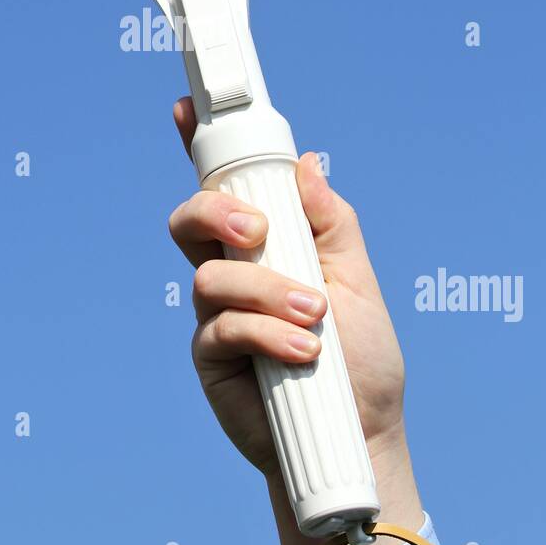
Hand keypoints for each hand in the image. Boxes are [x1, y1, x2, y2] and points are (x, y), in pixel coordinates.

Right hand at [168, 97, 421, 544]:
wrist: (360, 435)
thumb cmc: (362, 357)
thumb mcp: (357, 278)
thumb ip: (330, 222)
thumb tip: (308, 161)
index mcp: (266, 243)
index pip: (225, 186)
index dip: (198, 146)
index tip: (183, 109)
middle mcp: (233, 272)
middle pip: (191, 220)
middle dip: (215, 213)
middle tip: (257, 230)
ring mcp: (217, 315)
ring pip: (209, 276)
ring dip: (266, 290)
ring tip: (314, 319)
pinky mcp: (212, 359)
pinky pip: (220, 328)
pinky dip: (266, 333)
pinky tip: (304, 352)